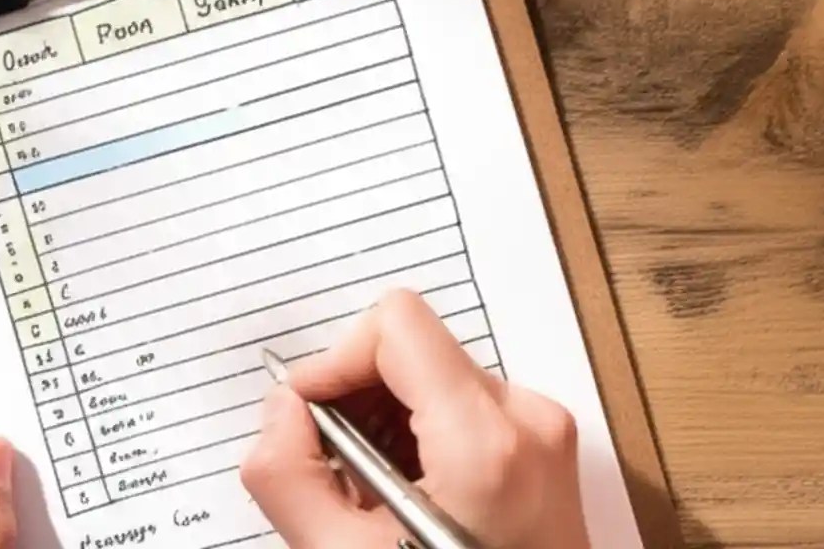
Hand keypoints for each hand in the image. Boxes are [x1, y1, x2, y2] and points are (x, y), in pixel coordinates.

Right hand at [240, 290, 589, 548]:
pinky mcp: (542, 450)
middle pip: (412, 349)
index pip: (395, 325)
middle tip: (332, 470)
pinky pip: (461, 408)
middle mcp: (527, 421)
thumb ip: (288, 474)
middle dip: (355, 401)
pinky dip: (417, 438)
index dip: (332, 362)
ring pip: (432, 377)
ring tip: (370, 497)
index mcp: (484, 441)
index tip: (304, 412)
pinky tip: (403, 499)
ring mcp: (542, 434)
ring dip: (382, 423)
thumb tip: (281, 410)